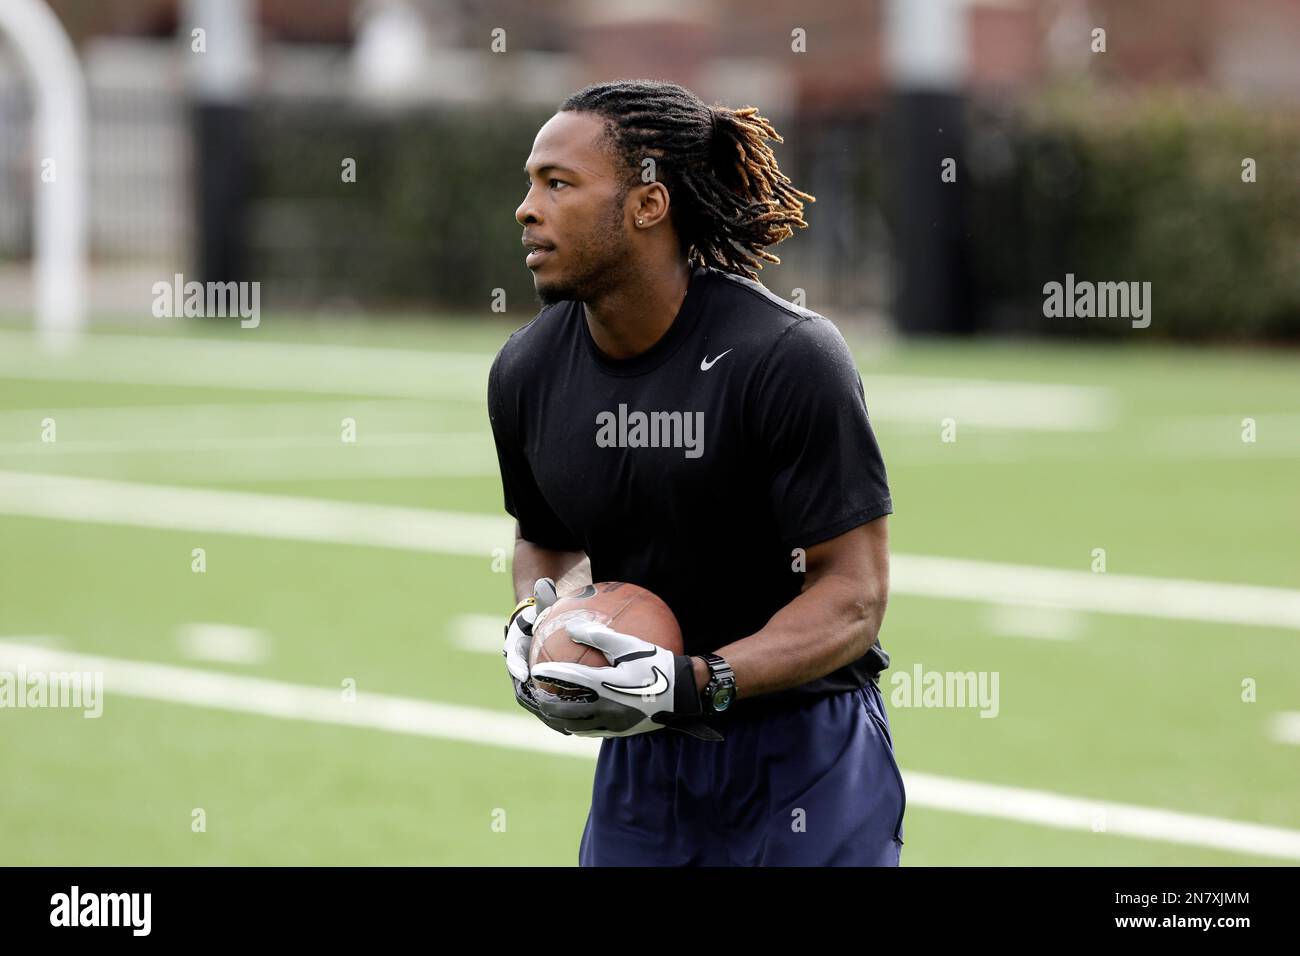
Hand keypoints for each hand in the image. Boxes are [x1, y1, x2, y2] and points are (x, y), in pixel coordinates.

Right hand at [503, 578, 574, 734]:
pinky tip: (585, 726)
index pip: (513, 655)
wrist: (540, 626)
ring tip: (565, 727)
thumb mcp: (545, 604)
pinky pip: (554, 706)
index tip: (522, 673)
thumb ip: (544, 597)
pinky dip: (565, 715)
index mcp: (517, 648)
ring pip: (537, 703)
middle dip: (533, 701)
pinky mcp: (544, 692)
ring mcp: (531, 683)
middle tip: (546, 708)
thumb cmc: (545, 613)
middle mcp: (520, 669)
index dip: (515, 665)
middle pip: (522, 688)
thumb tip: (544, 582)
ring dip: (549, 715)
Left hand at [529, 622, 722, 740]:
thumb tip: (572, 628)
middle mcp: (605, 708)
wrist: (684, 694)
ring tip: (547, 709)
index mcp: (606, 685)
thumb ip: (599, 636)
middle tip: (535, 694)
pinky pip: (590, 731)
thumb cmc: (658, 664)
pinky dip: (576, 725)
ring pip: (575, 725)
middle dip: (545, 703)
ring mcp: (612, 723)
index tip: (535, 669)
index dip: (549, 675)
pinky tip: (573, 719)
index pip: (569, 680)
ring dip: (557, 718)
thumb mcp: (630, 644)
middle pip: (564, 710)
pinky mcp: (619, 732)